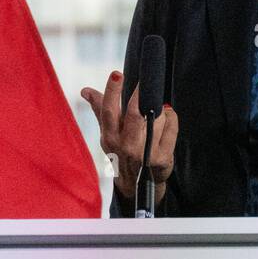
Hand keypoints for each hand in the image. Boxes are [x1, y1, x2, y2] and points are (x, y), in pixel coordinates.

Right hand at [81, 71, 177, 199]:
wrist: (137, 185)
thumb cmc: (122, 152)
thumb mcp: (109, 133)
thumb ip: (100, 109)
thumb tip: (85, 90)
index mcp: (109, 136)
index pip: (108, 111)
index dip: (112, 91)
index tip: (117, 73)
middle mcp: (125, 146)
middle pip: (134, 115)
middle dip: (140, 96)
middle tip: (144, 82)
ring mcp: (144, 154)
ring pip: (157, 118)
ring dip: (160, 109)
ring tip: (156, 111)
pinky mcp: (162, 158)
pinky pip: (172, 127)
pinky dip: (171, 119)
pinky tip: (167, 119)